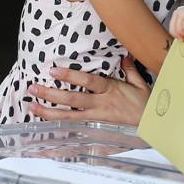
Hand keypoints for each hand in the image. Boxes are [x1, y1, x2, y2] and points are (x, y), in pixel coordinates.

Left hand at [29, 57, 148, 125]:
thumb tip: (125, 55)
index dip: (70, 76)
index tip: (53, 71)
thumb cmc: (146, 106)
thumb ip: (130, 70)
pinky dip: (60, 126)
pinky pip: (75, 127)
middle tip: (33, 88)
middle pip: (73, 99)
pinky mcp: (96, 129)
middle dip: (51, 94)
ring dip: (49, 112)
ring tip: (32, 106)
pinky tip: (46, 124)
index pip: (88, 81)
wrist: (151, 127)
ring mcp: (97, 118)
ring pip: (69, 116)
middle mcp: (101, 104)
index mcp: (111, 90)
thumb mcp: (141, 85)